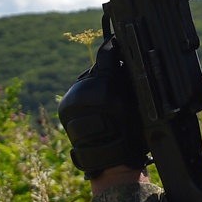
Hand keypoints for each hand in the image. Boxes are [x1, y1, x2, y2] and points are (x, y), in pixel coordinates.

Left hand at [58, 39, 149, 179]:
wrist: (107, 160)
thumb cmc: (130, 134)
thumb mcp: (137, 102)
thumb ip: (129, 77)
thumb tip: (126, 56)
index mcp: (102, 84)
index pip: (108, 52)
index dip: (117, 46)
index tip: (121, 41)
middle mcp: (82, 87)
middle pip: (99, 69)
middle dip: (109, 72)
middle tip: (122, 83)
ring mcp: (70, 97)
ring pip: (88, 82)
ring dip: (98, 85)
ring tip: (109, 101)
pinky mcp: (64, 106)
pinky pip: (79, 94)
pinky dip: (87, 97)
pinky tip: (97, 108)